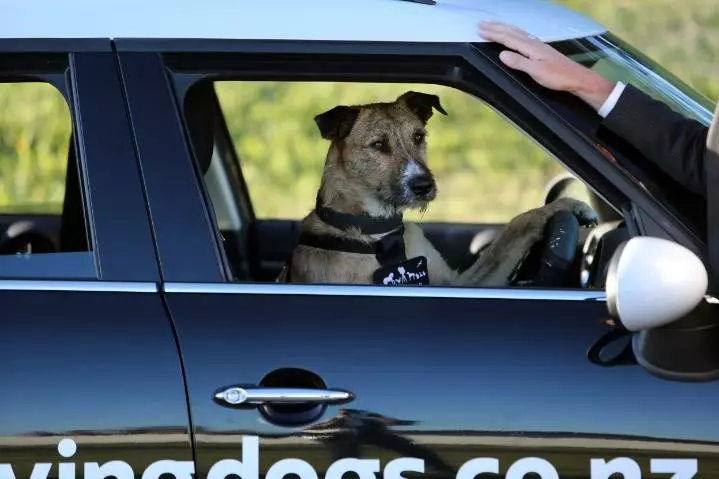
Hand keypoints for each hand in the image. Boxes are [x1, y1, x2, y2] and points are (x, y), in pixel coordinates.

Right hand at [477, 21, 614, 111]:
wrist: (577, 78)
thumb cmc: (558, 77)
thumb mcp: (536, 72)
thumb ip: (519, 62)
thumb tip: (502, 54)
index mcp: (531, 47)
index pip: (508, 38)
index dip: (494, 34)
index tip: (481, 30)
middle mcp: (534, 43)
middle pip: (512, 32)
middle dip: (496, 27)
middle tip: (482, 24)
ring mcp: (539, 45)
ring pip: (518, 32)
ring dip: (504, 28)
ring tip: (494, 25)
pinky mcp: (542, 49)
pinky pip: (523, 36)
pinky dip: (514, 32)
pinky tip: (515, 34)